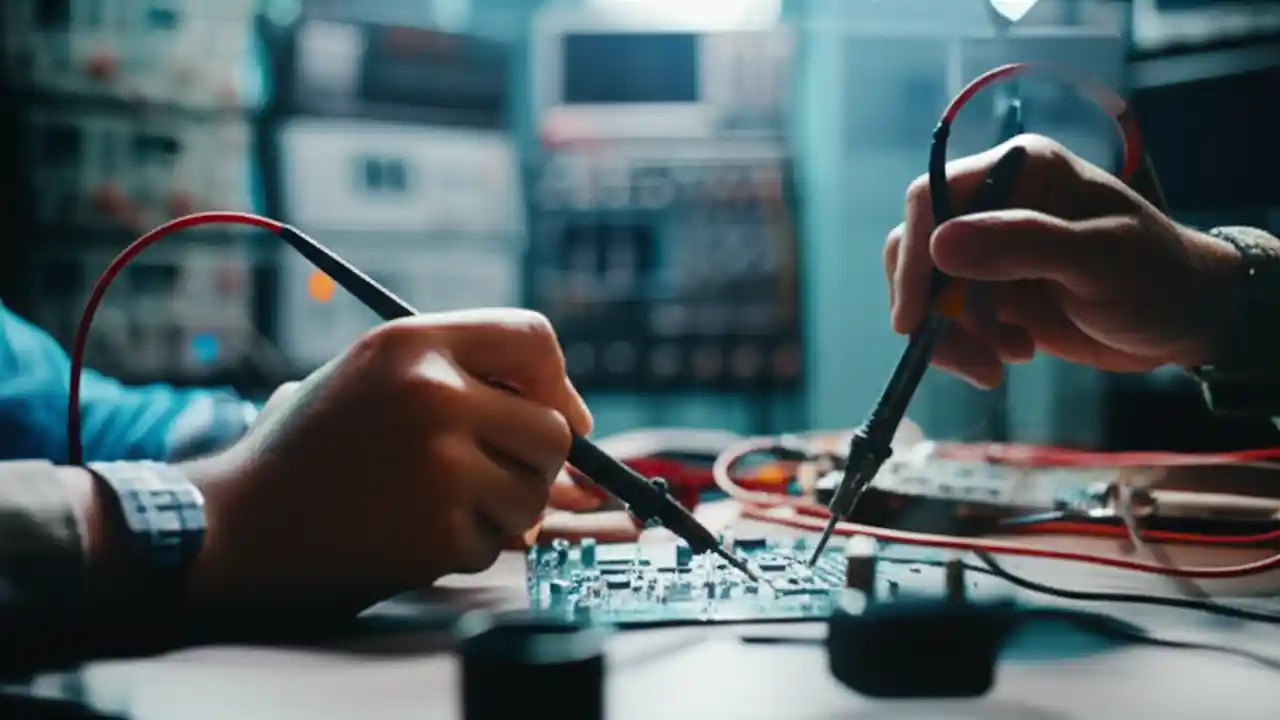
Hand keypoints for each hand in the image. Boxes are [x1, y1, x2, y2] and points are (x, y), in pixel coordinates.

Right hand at [181, 308, 592, 614]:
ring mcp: (439, 467)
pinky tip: (408, 534)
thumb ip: (460, 376)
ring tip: (433, 502)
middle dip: (536, 463)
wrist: (236, 524)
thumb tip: (572, 419)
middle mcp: (433, 395)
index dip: (557, 384)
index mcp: (412, 343)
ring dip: (500, 510)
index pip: (532, 339)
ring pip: (531, 493)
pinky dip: (464, 548)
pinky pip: (494, 543)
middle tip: (498, 477)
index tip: (562, 416)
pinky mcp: (437, 532)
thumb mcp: (371, 376)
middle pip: (553, 430)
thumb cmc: (310, 448)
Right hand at [884, 133, 1243, 388]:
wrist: (1186, 322)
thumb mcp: (1096, 259)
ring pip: (930, 290)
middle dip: (931, 308)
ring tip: (998, 364)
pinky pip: (951, 318)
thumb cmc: (1155, 278)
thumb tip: (939, 243)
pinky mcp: (993, 291)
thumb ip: (1021, 245)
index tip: (914, 317)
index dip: (913, 256)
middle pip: (919, 248)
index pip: (932, 199)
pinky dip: (968, 345)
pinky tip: (1014, 355)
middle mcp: (996, 203)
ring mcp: (992, 249)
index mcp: (1019, 170)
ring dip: (953, 335)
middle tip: (960, 356)